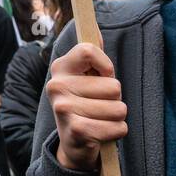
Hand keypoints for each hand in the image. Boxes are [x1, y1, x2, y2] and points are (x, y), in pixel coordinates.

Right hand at [47, 42, 126, 171]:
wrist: (73, 143)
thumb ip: (93, 57)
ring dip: (117, 118)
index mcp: (60, 68)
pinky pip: (118, 128)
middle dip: (115, 100)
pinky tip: (102, 133)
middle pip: (113, 86)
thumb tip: (98, 32)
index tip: (103, 77)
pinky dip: (117, 132)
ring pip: (119, 108)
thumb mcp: (86, 79)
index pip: (88, 51)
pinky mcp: (76, 130)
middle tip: (99, 107)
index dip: (106, 66)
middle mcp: (56, 86)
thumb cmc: (85, 105)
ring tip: (101, 120)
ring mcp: (63, 108)